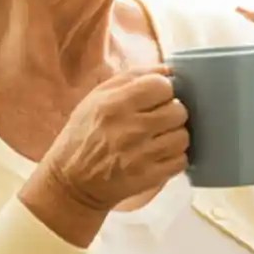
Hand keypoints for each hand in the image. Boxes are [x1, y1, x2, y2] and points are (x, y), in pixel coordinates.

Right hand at [21, 65, 188, 245]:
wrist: (70, 183)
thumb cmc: (83, 135)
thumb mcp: (97, 98)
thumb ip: (133, 78)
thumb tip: (169, 70)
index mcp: (115, 105)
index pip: (162, 86)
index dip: (163, 90)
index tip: (156, 98)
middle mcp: (130, 129)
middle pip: (178, 111)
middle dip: (171, 112)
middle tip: (158, 119)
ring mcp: (141, 156)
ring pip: (183, 136)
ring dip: (175, 136)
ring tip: (159, 138)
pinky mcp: (148, 178)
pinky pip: (181, 160)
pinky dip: (174, 157)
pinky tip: (159, 155)